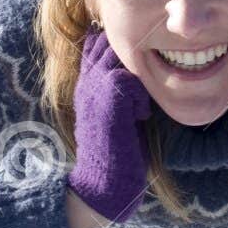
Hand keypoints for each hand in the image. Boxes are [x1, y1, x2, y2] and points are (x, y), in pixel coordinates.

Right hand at [66, 30, 152, 223]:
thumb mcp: (116, 115)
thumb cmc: (116, 153)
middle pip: (106, 43)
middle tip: (142, 86)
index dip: (115, 47)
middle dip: (131, 55)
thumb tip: (140, 75)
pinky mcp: (108, 100)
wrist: (103, 184)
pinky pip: (129, 77)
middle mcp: (86, 84)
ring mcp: (93, 90)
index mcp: (85, 86)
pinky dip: (141, 96)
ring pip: (118, 55)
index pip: (94, 45)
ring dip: (136, 76)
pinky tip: (140, 118)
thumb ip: (121, 92)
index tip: (136, 66)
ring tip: (139, 106)